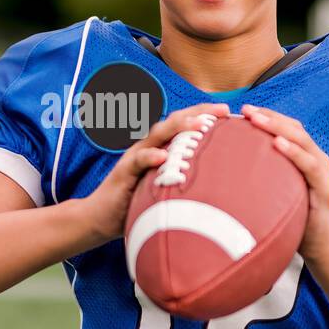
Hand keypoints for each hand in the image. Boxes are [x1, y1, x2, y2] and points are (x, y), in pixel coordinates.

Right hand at [78, 102, 231, 244]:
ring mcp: (134, 157)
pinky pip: (137, 161)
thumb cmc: (136, 203)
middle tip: (222, 110)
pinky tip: (163, 157)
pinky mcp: (123, 173)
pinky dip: (150, 157)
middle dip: (198, 112)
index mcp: (160, 148)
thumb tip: (217, 185)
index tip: (228, 112)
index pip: (184, 125)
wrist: (100, 218)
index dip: (205, 115)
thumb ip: (183, 181)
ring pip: (156, 135)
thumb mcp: (165, 188)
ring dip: (178, 127)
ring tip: (199, 125)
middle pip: (174, 122)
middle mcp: (148, 147)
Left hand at [241, 103, 328, 272]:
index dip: (267, 116)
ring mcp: (323, 172)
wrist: (323, 250)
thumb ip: (264, 180)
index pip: (287, 129)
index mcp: (305, 158)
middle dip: (269, 116)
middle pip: (294, 128)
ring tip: (256, 119)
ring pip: (301, 140)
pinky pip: (308, 165)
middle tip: (245, 109)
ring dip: (277, 127)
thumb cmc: (296, 223)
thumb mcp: (277, 196)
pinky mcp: (325, 187)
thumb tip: (229, 174)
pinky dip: (293, 152)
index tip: (242, 111)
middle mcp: (317, 160)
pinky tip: (276, 144)